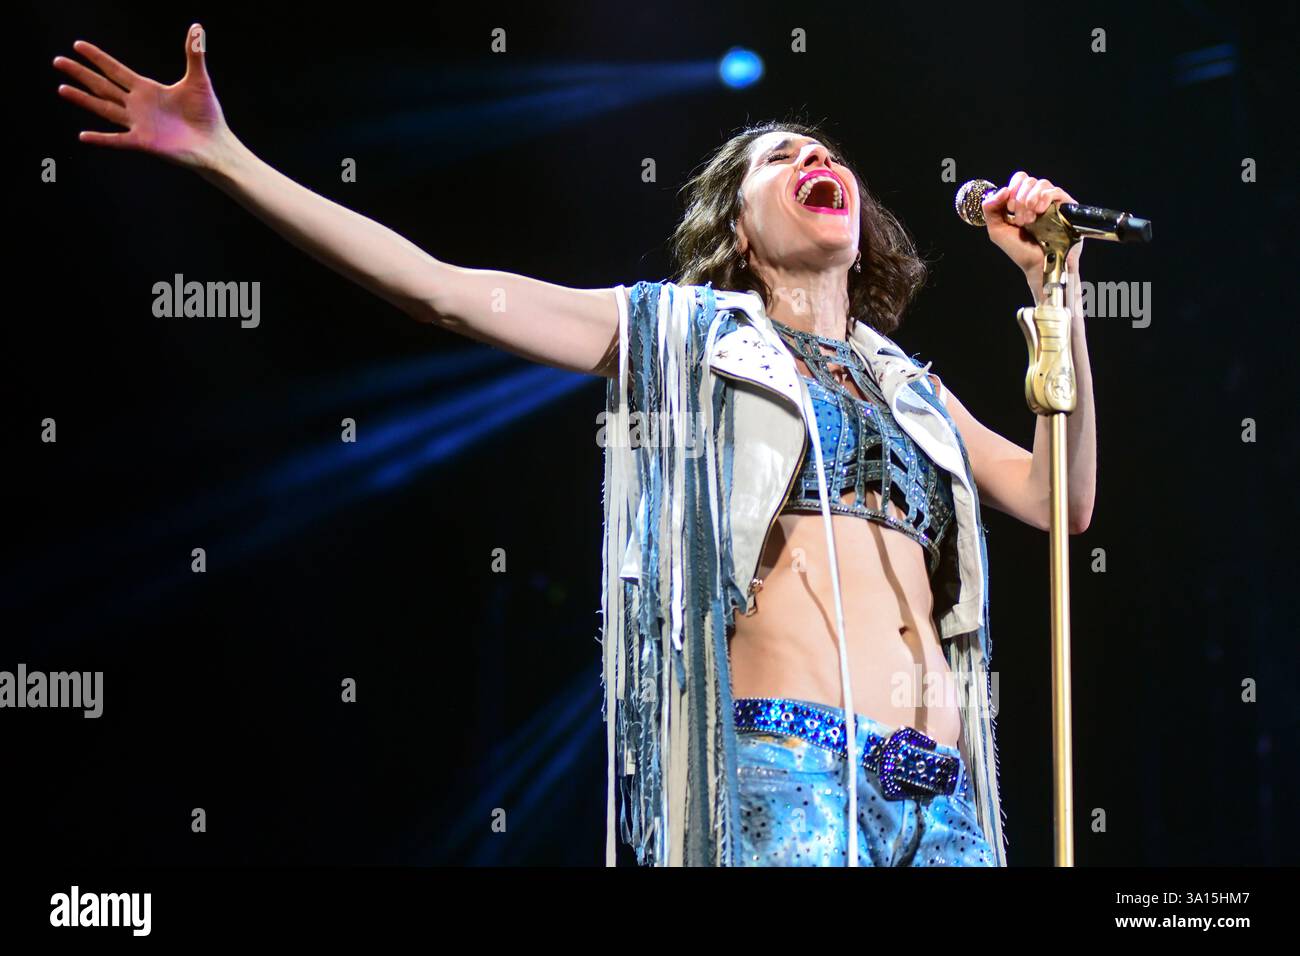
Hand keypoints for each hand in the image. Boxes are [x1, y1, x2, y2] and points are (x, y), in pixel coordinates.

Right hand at [53, 23, 230, 169]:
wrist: (216, 144)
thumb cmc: (207, 115)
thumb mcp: (198, 80)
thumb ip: (194, 54)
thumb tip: (197, 27)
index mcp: (147, 89)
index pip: (116, 70)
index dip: (97, 58)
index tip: (78, 45)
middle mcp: (138, 105)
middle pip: (103, 86)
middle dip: (81, 73)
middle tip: (58, 61)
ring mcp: (138, 124)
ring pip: (104, 109)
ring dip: (83, 99)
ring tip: (62, 88)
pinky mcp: (144, 142)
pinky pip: (118, 140)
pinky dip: (101, 138)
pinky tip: (83, 136)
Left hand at [981, 171, 1082, 276]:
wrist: (1038, 265)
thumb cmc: (1020, 251)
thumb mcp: (997, 230)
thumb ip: (990, 209)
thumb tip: (1002, 190)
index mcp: (1023, 202)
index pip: (1019, 179)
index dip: (1012, 189)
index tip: (1009, 208)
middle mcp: (1038, 200)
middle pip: (1029, 180)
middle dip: (1020, 199)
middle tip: (1019, 220)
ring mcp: (1052, 203)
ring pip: (1042, 183)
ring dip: (1030, 200)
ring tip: (1029, 220)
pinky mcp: (1067, 207)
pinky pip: (1056, 191)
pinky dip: (1044, 198)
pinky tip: (1039, 211)